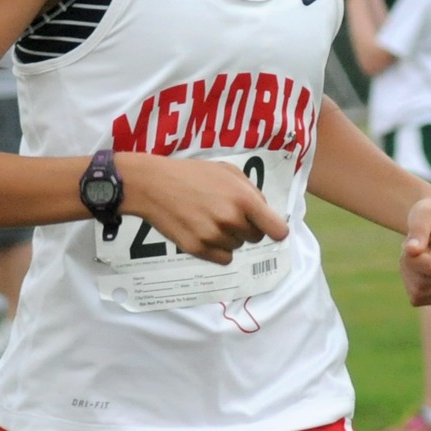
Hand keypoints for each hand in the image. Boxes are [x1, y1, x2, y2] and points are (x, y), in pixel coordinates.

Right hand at [120, 154, 288, 264]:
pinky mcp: (198, 249)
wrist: (153, 185)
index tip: (271, 229)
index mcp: (243, 199)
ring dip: (230, 238)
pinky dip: (218, 250)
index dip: (276, 230)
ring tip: (210, 220)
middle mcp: (231, 220)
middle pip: (255, 238)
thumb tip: (264, 213)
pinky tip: (205, 234)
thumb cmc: (191, 174)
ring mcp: (214, 236)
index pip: (276, 230)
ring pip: (237, 247)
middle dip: (247, 228)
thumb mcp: (227, 171)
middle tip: (227, 215)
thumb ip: (251, 191)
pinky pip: (223, 259)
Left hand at [398, 197, 430, 305]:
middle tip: (412, 248)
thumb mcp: (421, 213)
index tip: (408, 245)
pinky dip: (411, 285)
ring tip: (417, 257)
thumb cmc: (428, 216)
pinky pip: (419, 299)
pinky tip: (419, 270)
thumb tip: (412, 251)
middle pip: (424, 281)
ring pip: (420, 292)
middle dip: (409, 265)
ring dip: (408, 274)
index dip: (411, 259)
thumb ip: (417, 229)